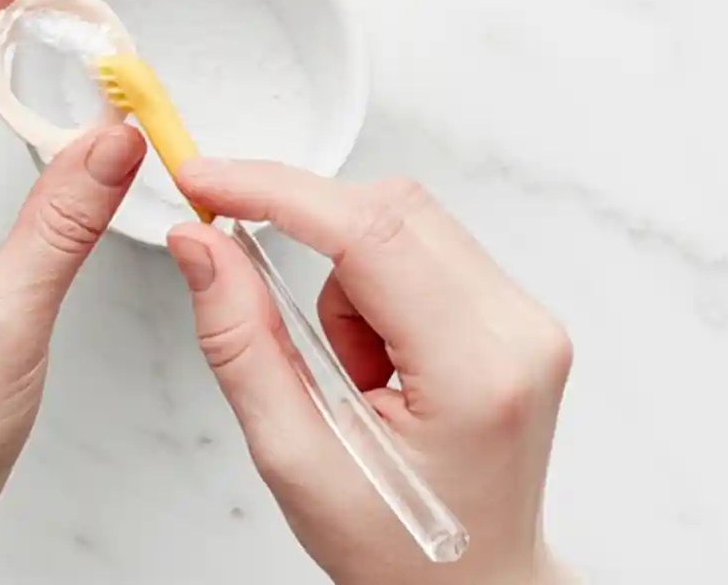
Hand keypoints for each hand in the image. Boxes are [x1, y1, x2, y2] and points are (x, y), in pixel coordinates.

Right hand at [166, 160, 574, 584]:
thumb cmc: (398, 551)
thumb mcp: (296, 458)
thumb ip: (241, 341)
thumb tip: (200, 245)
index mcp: (474, 375)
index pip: (370, 235)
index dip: (276, 192)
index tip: (206, 180)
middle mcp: (518, 332)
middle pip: (393, 210)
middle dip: (308, 236)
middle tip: (260, 289)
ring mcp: (527, 319)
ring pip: (406, 222)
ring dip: (346, 275)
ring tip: (348, 373)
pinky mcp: (516, 314)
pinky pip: (425, 249)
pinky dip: (375, 285)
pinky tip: (376, 360)